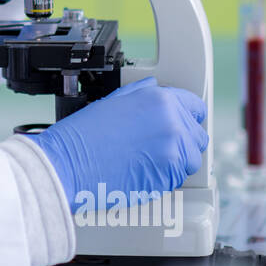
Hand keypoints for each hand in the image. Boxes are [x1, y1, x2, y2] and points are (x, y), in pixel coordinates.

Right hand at [29, 77, 207, 205]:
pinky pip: (178, 179)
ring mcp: (173, 151)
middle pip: (197, 136)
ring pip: (191, 160)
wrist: (68, 164)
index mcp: (160, 100)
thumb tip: (154, 87)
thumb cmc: (83, 135)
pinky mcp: (168, 177)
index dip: (186, 117)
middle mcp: (172, 123)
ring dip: (176, 162)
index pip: (196, 107)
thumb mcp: (112, 101)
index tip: (179, 125)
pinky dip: (165, 178)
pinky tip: (142, 171)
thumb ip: (141, 93)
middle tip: (157, 147)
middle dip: (182, 142)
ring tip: (147, 161)